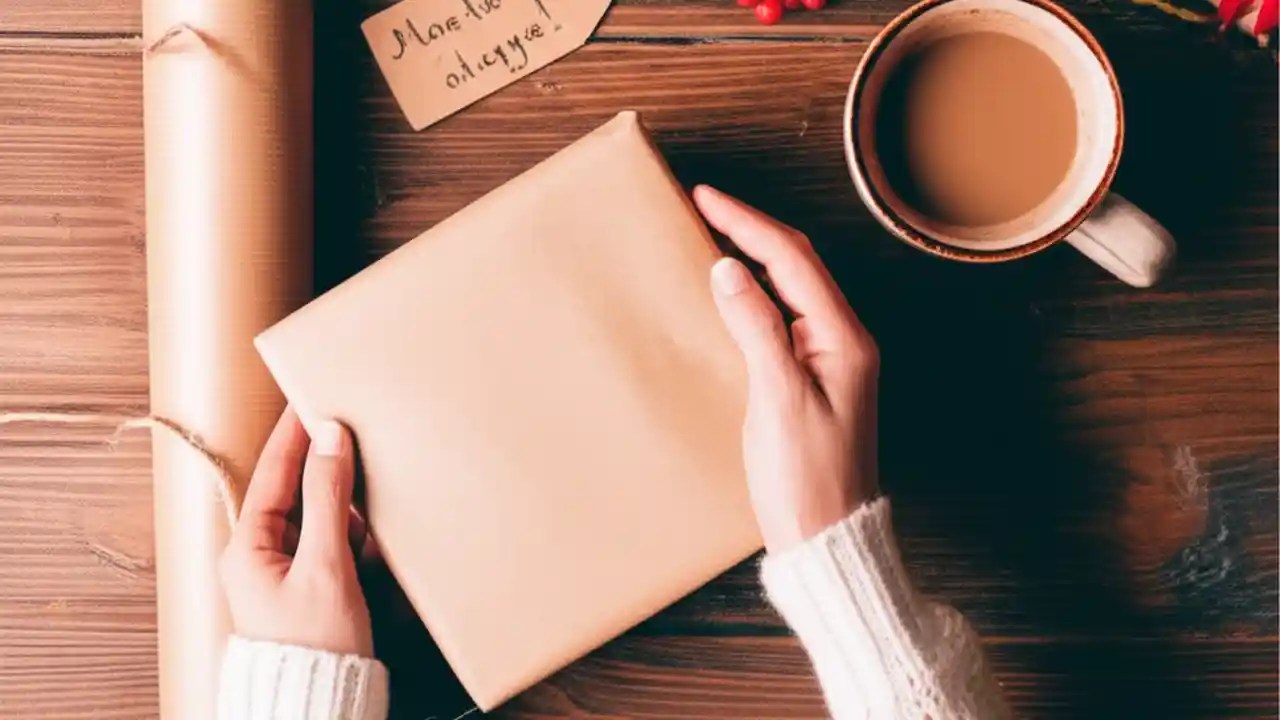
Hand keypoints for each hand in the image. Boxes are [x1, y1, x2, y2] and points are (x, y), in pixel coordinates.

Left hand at [220, 408, 373, 656]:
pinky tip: (370, 536)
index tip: (311, 396)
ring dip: (343, 506)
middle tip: (352, 432)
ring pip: (317, 517)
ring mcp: (284, 574)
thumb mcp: (326, 564)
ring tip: (368, 490)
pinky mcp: (309, 590)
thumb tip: (330, 437)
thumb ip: (328, 497)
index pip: (271, 472)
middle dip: (325, 468)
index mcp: (247, 548)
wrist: (321, 706)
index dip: (294, 434)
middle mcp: (259, 557)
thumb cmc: (316, 646)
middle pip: (294, 492)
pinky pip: (330, 544)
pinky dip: (351, 534)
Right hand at [695, 185, 879, 552]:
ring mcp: (831, 360)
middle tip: (705, 204)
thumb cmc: (807, 480)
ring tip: (716, 234)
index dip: (748, 223)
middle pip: (799, 264)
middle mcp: (844, 341)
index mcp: (844, 339)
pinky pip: (785, 317)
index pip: (793, 259)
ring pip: (793, 288)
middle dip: (753, 229)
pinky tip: (733, 294)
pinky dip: (756, 294)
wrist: (826, 537)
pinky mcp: (814, 380)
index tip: (706, 199)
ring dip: (756, 256)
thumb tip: (728, 269)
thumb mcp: (778, 401)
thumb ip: (756, 330)